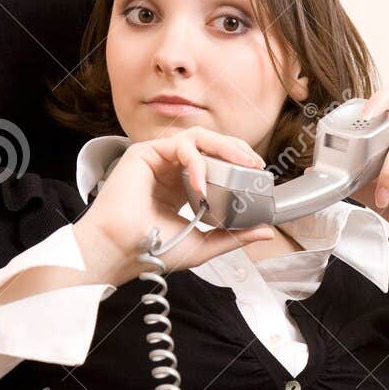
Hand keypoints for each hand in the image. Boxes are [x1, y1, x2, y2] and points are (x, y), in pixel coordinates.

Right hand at [76, 128, 272, 284]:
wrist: (123, 252)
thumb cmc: (153, 250)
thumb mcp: (204, 244)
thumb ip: (233, 236)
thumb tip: (266, 230)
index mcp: (182, 186)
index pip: (214, 162)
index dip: (237, 163)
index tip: (258, 173)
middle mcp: (170, 169)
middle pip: (209, 144)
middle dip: (236, 148)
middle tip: (255, 163)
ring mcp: (157, 159)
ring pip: (197, 137)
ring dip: (223, 147)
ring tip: (241, 164)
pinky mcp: (144, 153)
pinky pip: (179, 145)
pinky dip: (196, 161)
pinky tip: (201, 185)